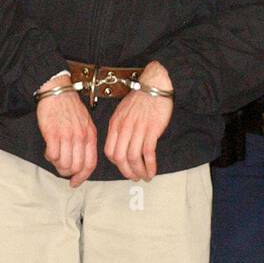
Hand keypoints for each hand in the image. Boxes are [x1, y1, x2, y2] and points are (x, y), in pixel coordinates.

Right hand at [37, 73, 96, 186]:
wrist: (58, 92)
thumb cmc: (70, 107)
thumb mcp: (85, 123)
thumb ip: (85, 141)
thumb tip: (81, 161)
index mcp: (90, 135)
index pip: (90, 164)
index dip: (82, 177)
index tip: (75, 182)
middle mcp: (80, 137)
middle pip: (76, 167)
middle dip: (67, 172)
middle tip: (61, 167)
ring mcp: (67, 136)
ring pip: (64, 164)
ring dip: (57, 165)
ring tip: (54, 157)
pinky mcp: (53, 134)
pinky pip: (52, 155)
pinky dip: (49, 156)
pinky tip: (49, 150)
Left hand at [103, 61, 172, 181]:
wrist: (154, 85)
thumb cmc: (140, 98)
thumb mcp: (122, 111)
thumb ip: (120, 127)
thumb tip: (121, 143)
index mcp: (115, 124)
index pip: (109, 151)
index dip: (116, 163)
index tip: (123, 167)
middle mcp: (124, 128)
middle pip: (120, 158)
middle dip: (127, 172)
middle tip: (134, 177)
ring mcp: (137, 129)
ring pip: (133, 158)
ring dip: (139, 171)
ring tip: (145, 176)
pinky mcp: (151, 130)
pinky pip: (148, 153)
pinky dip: (150, 165)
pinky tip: (152, 171)